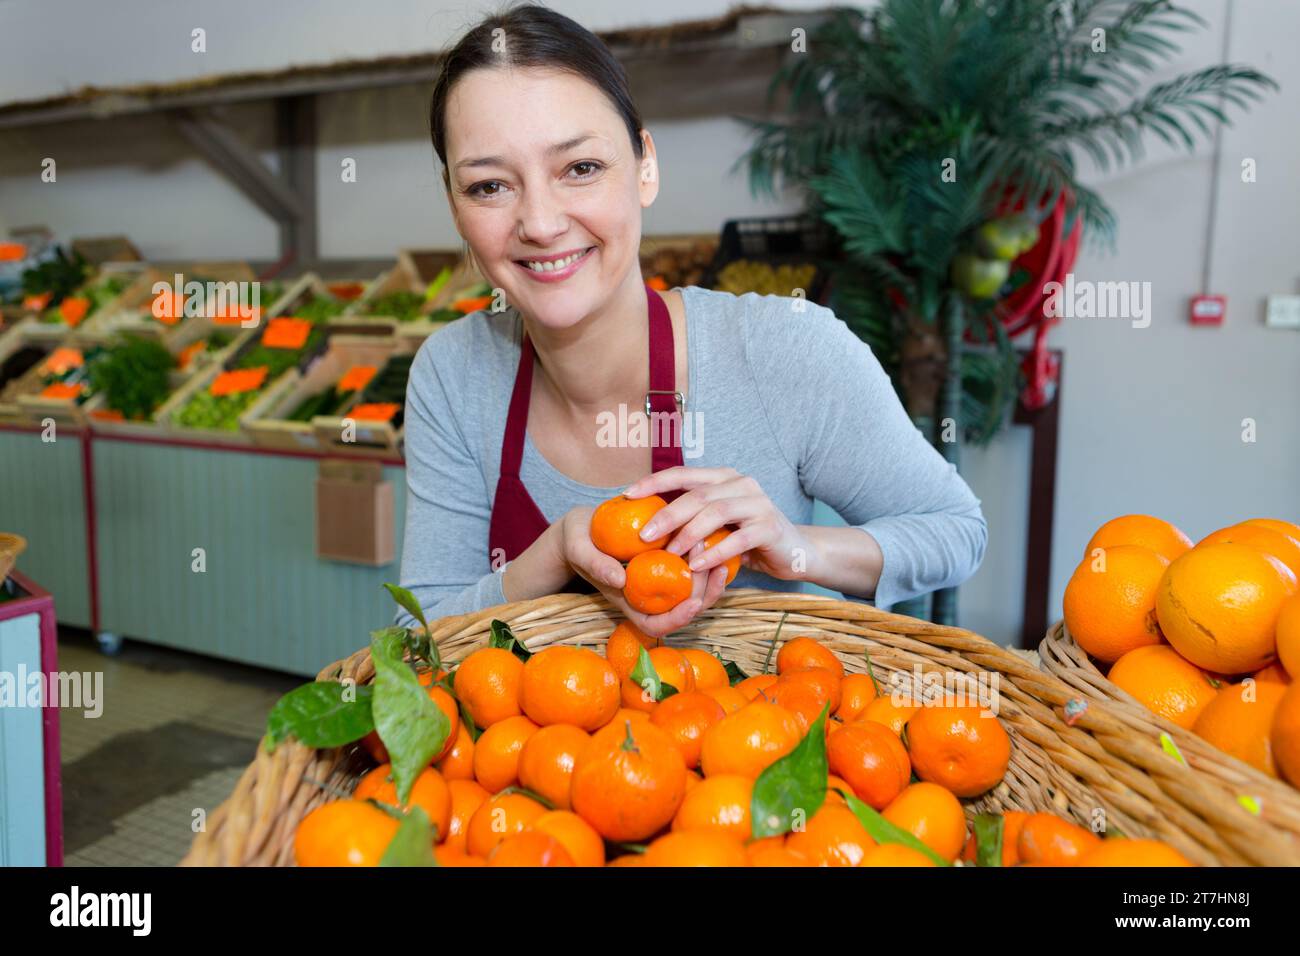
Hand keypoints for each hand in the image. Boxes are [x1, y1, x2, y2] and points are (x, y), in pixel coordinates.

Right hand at [553, 506, 707, 639]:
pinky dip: (706, 561)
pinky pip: (693, 571)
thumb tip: (619, 579)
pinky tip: (714, 542)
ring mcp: (659, 582)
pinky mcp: (667, 563)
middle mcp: (648, 597)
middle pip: (683, 612)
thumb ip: (595, 564)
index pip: (655, 626)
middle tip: (712, 565)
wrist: (583, 527)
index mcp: (627, 601)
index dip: (677, 621)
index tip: (693, 603)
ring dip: (711, 580)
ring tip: (720, 556)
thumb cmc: (578, 540)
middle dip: (704, 594)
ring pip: (694, 594)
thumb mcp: (579, 548)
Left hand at [622, 466, 815, 586]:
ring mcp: (758, 503)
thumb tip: (644, 521)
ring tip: (669, 553)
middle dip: (666, 514)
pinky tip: (696, 565)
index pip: (683, 474)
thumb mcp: (717, 524)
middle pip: (697, 494)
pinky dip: (714, 552)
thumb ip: (691, 516)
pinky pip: (737, 539)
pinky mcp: (770, 527)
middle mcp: (741, 483)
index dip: (654, 482)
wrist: (795, 552)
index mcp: (723, 477)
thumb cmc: (747, 539)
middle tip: (644, 535)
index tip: (627, 495)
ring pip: (715, 513)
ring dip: (688, 534)